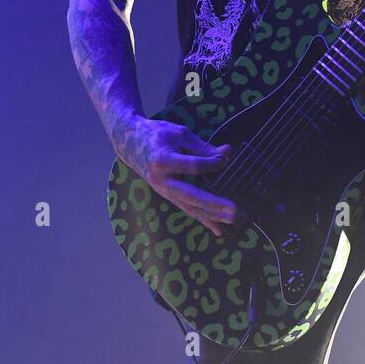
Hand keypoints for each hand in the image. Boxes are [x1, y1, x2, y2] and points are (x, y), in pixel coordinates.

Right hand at [112, 116, 238, 238]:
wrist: (129, 143)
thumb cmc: (156, 134)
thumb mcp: (179, 133)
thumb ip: (202, 146)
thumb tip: (227, 152)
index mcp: (163, 160)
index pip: (193, 166)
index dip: (211, 163)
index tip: (225, 157)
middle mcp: (162, 180)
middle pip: (191, 196)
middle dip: (214, 204)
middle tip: (235, 210)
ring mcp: (164, 191)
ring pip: (190, 207)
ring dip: (212, 215)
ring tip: (233, 219)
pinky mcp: (168, 196)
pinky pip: (187, 209)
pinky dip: (203, 219)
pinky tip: (218, 230)